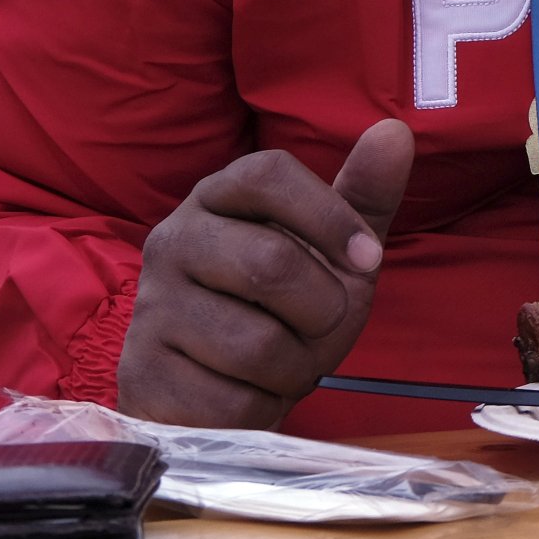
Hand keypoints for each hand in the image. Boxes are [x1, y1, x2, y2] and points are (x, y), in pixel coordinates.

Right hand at [116, 120, 413, 428]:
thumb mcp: (334, 250)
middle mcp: (173, 240)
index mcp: (218, 196)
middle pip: (270, 263)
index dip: (331, 216)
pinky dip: (262, 406)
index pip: (269, 174)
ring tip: (284, 362)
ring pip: (255, 343)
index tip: (369, 258)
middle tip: (321, 325)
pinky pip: (232, 400)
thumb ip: (365, 195)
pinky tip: (247, 393)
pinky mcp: (142, 374)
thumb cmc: (287, 307)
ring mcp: (151, 308)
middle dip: (322, 309)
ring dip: (295, 366)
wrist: (224, 389)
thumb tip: (396, 131)